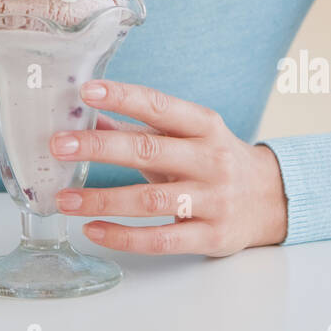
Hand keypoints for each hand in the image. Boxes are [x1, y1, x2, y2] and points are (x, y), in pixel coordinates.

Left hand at [51, 80, 287, 256]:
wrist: (271, 200)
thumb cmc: (215, 161)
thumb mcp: (186, 137)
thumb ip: (140, 128)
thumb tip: (88, 117)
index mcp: (204, 126)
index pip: (159, 105)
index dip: (123, 97)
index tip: (86, 92)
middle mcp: (210, 159)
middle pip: (149, 151)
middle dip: (100, 148)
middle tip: (59, 146)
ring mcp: (212, 199)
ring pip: (149, 199)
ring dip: (102, 199)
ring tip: (65, 199)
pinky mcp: (211, 236)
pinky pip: (161, 239)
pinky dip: (124, 237)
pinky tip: (93, 230)